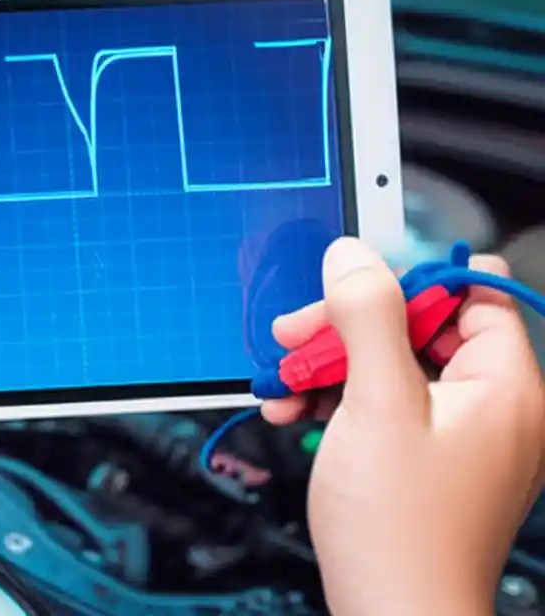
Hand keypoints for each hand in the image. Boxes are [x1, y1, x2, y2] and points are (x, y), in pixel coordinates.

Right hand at [262, 237, 544, 614]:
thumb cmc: (400, 532)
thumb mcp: (376, 404)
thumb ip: (368, 319)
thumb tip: (354, 256)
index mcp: (505, 386)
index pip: (470, 293)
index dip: (408, 284)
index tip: (350, 293)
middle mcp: (491, 407)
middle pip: (419, 329)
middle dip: (347, 330)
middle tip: (294, 339)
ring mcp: (459, 437)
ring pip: (392, 367)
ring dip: (330, 367)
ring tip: (284, 385)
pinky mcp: (426, 461)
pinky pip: (384, 407)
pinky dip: (338, 403)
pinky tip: (296, 413)